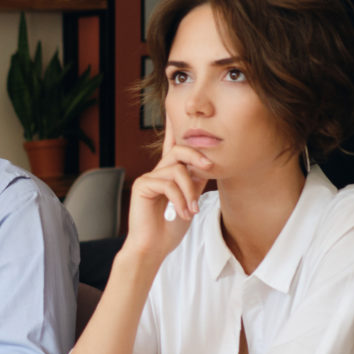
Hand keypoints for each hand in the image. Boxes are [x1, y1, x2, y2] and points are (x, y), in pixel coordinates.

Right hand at [124, 117, 212, 263]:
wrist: (154, 247)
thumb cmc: (171, 227)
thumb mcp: (190, 199)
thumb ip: (195, 181)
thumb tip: (206, 165)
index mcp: (169, 173)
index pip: (173, 144)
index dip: (173, 124)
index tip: (174, 105)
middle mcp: (158, 171)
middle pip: (180, 150)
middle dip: (198, 157)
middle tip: (210, 169)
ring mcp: (149, 177)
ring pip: (177, 169)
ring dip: (189, 191)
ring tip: (191, 210)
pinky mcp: (143, 186)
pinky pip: (168, 183)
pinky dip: (179, 199)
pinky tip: (181, 213)